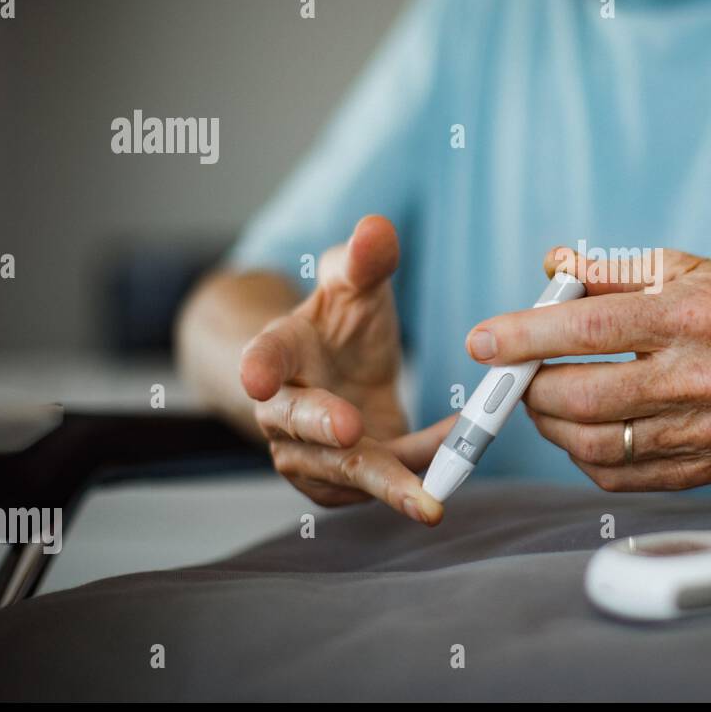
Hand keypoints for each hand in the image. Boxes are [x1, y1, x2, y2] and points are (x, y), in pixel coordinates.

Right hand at [239, 215, 449, 523]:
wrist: (336, 372)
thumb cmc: (341, 325)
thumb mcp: (357, 285)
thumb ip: (364, 261)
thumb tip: (376, 228)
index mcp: (279, 351)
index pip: (264, 356)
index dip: (259, 367)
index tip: (255, 378)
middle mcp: (284, 410)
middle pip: (297, 426)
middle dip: (324, 428)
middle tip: (352, 431)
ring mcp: (307, 452)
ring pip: (343, 471)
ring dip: (390, 477)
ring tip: (435, 479)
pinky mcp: (338, 482)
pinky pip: (379, 483)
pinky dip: (418, 472)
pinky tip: (455, 451)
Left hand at [464, 246, 710, 490]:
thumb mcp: (687, 267)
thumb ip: (612, 269)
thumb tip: (550, 267)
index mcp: (695, 314)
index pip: (590, 328)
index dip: (525, 336)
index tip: (482, 341)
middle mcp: (702, 376)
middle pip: (584, 396)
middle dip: (531, 388)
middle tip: (516, 374)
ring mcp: (706, 430)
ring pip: (596, 443)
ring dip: (551, 424)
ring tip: (546, 399)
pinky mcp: (706, 469)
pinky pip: (621, 474)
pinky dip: (585, 453)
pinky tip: (584, 426)